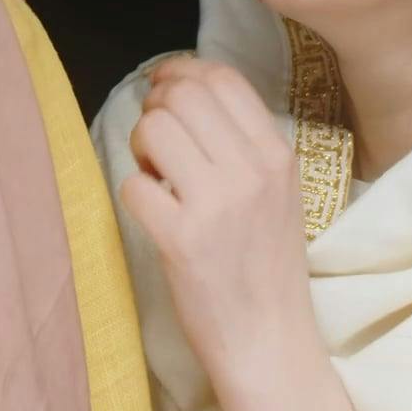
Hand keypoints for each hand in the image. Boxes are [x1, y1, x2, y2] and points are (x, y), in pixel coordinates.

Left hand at [121, 57, 357, 410]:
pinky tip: (154, 212)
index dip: (182, 71)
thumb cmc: (265, 263)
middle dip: (155, 106)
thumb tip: (183, 89)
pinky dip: (135, 193)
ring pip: (154, 128)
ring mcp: (217, 205)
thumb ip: (241, 141)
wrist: (268, 338)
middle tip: (154, 139)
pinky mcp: (181, 239)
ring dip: (141, 145)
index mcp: (277, 155)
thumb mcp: (276, 191)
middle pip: (182, 95)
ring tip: (155, 175)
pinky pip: (134, 184)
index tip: (164, 86)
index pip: (223, 78)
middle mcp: (252, 172)